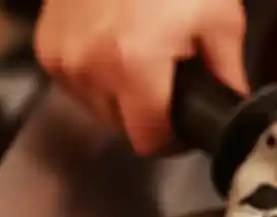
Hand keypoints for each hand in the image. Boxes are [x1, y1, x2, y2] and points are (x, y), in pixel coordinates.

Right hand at [33, 0, 249, 154]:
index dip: (170, 138)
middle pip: (120, 125)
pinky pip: (74, 81)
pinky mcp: (46, 46)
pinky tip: (111, 41)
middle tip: (164, 71)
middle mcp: (89, 67)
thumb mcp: (218, 16)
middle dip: (144, 108)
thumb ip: (226, 71)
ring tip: (137, 50)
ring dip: (116, 92)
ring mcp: (62, 58)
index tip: (181, 125)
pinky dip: (93, 71)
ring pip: (95, 106)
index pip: (148, 141)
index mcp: (133, 65)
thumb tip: (230, 102)